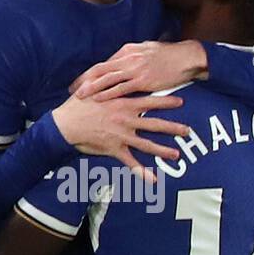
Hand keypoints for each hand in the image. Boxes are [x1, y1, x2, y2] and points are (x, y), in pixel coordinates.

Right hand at [50, 93, 189, 182]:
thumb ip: (109, 84)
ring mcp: (122, 136)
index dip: (166, 101)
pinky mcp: (114, 149)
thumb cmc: (78, 105)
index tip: (181, 101)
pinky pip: (130, 162)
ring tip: (177, 155)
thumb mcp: (95, 89)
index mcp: (123, 103)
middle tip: (188, 130)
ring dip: (163, 150)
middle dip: (173, 128)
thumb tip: (115, 74)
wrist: (65, 123)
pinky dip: (142, 172)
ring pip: (147, 144)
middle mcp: (127, 120)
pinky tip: (153, 180)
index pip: (150, 101)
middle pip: (155, 124)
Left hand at [70, 41, 207, 100]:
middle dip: (84, 80)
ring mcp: (135, 69)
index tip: (78, 82)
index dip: (88, 73)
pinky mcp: (143, 80)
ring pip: (106, 78)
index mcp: (127, 50)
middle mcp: (128, 58)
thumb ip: (131, 57)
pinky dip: (107, 93)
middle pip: (99, 69)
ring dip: (91, 87)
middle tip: (71, 90)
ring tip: (79, 96)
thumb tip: (119, 64)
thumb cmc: (168, 56)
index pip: (103, 63)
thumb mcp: (146, 51)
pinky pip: (120, 88)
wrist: (186, 58)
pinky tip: (98, 99)